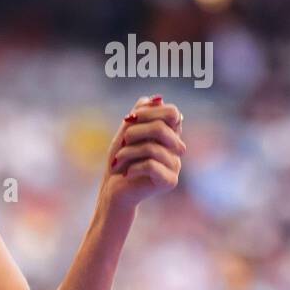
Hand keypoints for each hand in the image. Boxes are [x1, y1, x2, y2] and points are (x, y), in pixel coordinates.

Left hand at [100, 94, 185, 211]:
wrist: (113, 190)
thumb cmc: (120, 161)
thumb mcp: (125, 133)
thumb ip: (139, 115)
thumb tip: (155, 98)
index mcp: (169, 134)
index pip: (172, 113)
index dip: (151, 112)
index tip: (129, 119)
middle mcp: (176, 148)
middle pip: (162, 128)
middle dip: (135, 132)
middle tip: (122, 142)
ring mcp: (175, 165)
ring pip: (153, 148)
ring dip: (128, 152)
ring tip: (119, 160)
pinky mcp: (170, 181)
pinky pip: (152, 165)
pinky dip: (133, 167)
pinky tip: (127, 173)